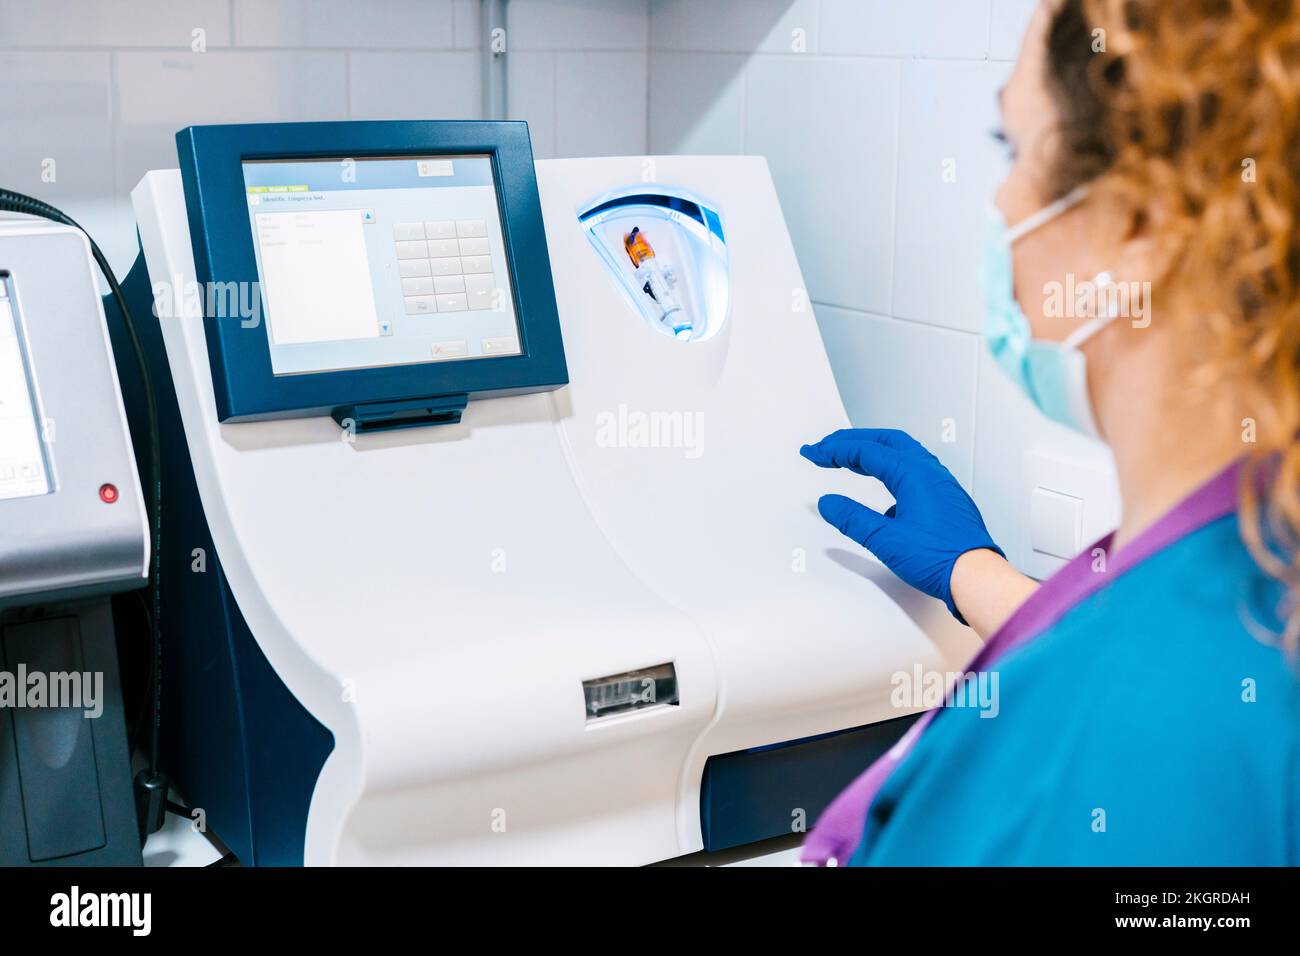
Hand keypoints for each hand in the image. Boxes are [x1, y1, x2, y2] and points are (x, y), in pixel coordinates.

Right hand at [800, 428, 1003, 621]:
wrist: (976, 577)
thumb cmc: (941, 558)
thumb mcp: (884, 538)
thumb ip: (852, 518)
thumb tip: (830, 503)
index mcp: (914, 473)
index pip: (866, 450)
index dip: (835, 450)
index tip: (815, 453)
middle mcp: (930, 472)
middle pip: (885, 441)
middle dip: (852, 441)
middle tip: (828, 447)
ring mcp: (940, 484)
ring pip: (902, 453)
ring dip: (873, 451)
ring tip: (850, 457)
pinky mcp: (944, 498)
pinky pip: (914, 470)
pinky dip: (891, 468)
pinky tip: (883, 489)